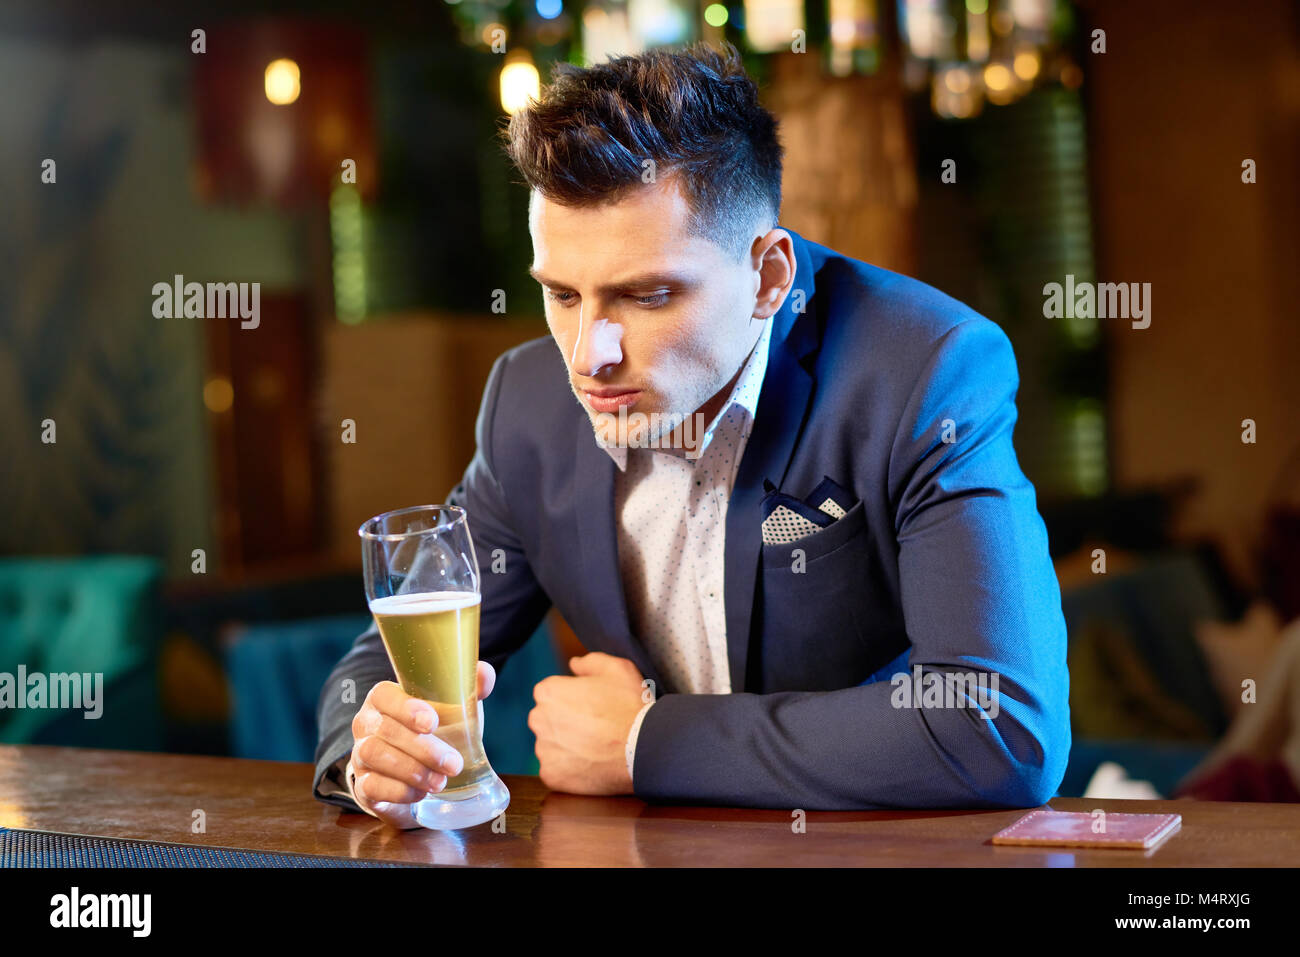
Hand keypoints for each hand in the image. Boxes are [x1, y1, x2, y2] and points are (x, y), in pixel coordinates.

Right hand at [348, 661, 495, 828]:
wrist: (420, 776)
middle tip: (453, 764)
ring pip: (374, 756)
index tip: (432, 722)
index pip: (384, 695)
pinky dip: (399, 791)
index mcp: (385, 699)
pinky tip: (421, 793)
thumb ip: (470, 688)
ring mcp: (360, 755)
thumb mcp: (455, 709)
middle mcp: (367, 723)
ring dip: (411, 770)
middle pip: (385, 729)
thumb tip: (485, 675)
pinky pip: (371, 787)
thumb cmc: (436, 733)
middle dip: (423, 748)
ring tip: (440, 782)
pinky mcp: (363, 786)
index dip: (405, 707)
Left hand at [528, 652, 645, 795]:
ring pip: (552, 746)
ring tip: (596, 747)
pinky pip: (557, 770)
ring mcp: (543, 750)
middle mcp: (538, 720)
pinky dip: (571, 769)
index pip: (552, 693)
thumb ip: (590, 661)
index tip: (592, 706)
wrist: (644, 749)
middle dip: (566, 722)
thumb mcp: (617, 669)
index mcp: (548, 692)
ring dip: (568, 746)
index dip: (574, 698)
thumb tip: (574, 664)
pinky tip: (592, 763)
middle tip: (595, 727)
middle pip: (548, 719)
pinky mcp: (551, 775)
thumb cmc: (630, 706)